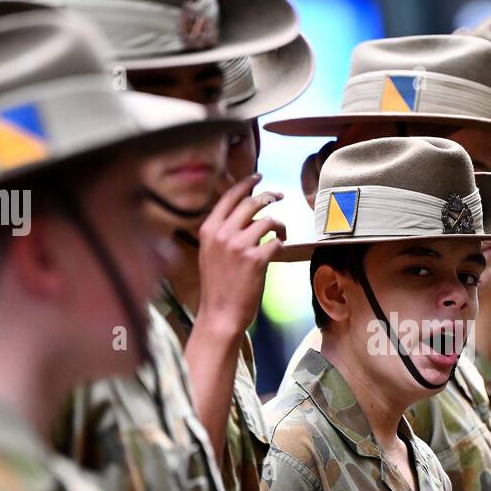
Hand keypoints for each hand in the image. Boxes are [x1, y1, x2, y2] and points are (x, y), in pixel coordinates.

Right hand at [196, 173, 285, 337]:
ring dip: (279, 225)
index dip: (246, 183)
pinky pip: (276, 242)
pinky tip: (277, 252)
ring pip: (267, 221)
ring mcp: (239, 245)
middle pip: (251, 202)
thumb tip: (244, 214)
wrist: (220, 314)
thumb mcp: (210, 253)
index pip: (229, 196)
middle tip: (279, 196)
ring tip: (282, 233)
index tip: (258, 176)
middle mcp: (222, 233)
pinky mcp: (256, 259)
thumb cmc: (218, 286)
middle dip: (269, 196)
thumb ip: (222, 232)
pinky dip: (280, 245)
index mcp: (208, 229)